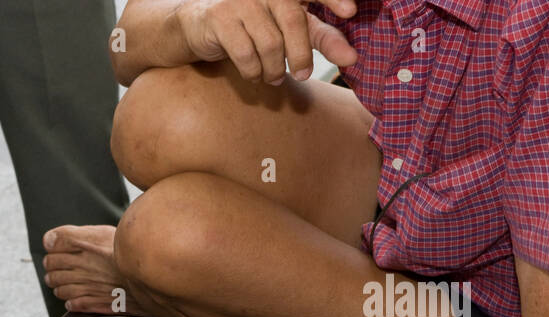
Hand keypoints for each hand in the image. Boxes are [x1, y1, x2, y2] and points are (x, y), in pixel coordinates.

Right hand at [176, 0, 357, 83]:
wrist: (197, 26)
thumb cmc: (250, 27)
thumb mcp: (289, 28)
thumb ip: (320, 36)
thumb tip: (352, 58)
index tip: (351, 11)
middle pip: (294, 22)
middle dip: (301, 53)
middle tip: (303, 74)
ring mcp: (241, 1)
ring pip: (269, 43)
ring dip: (274, 69)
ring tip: (273, 77)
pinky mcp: (220, 17)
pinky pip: (245, 54)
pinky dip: (253, 72)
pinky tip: (254, 75)